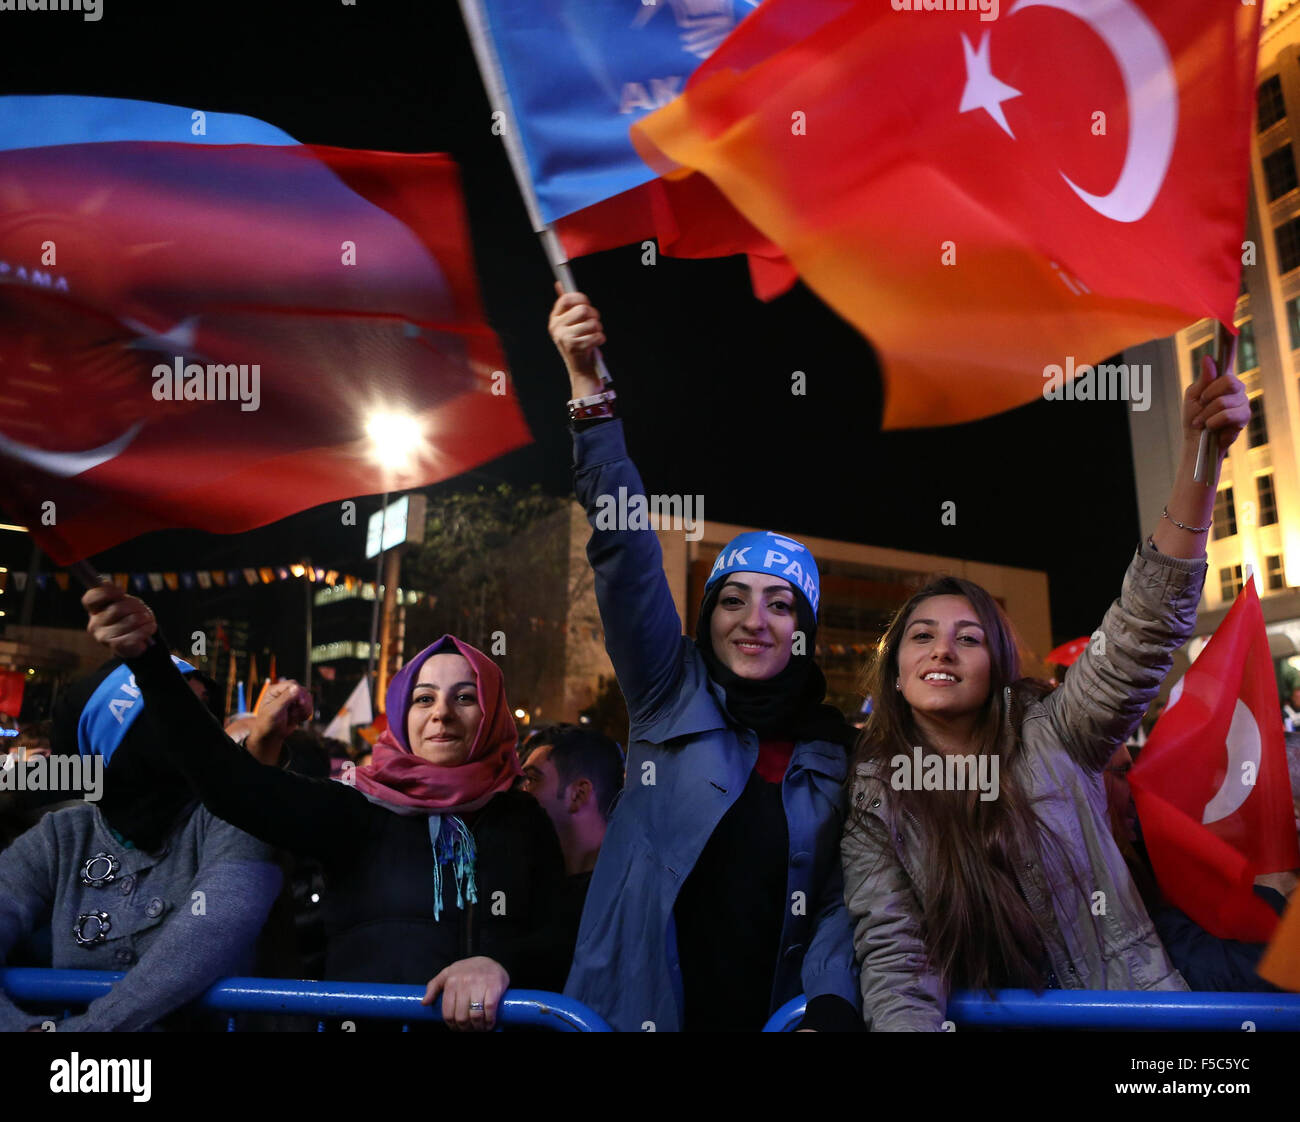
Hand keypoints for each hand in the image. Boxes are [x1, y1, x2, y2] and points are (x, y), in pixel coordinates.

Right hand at [82, 583, 155, 658]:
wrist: (137, 640)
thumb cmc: (130, 616)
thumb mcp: (124, 601)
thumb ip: (116, 594)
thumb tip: (109, 584)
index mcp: (95, 610)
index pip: (91, 598)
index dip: (106, 592)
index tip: (121, 591)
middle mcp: (95, 624)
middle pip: (118, 608)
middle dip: (136, 607)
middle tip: (143, 611)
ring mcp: (103, 637)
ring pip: (131, 621)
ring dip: (146, 619)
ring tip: (147, 621)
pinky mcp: (116, 647)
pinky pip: (135, 636)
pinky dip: (146, 630)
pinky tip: (148, 630)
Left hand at [247, 681, 311, 764]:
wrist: (271, 736)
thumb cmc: (267, 724)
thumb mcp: (274, 711)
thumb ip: (285, 698)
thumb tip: (296, 687)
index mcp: (275, 690)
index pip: (292, 684)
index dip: (299, 693)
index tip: (300, 703)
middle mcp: (284, 692)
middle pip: (302, 690)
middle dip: (302, 702)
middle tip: (296, 713)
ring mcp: (292, 699)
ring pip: (307, 698)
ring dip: (304, 709)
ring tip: (294, 717)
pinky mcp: (298, 706)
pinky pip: (309, 706)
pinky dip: (306, 713)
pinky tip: (297, 719)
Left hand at [422, 956, 508, 1031]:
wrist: (490, 959)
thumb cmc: (467, 970)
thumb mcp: (447, 973)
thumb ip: (433, 987)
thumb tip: (424, 1003)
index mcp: (451, 981)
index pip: (448, 1012)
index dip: (452, 1025)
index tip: (457, 1028)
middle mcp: (465, 982)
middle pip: (461, 1017)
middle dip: (465, 1028)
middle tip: (468, 1029)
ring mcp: (480, 984)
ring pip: (475, 1015)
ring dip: (477, 1027)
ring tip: (479, 1028)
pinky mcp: (494, 986)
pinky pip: (489, 1009)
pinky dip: (489, 1020)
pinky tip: (489, 1023)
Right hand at [548, 282, 605, 397]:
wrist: (581, 373)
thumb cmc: (579, 347)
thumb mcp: (571, 325)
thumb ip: (567, 305)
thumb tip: (560, 284)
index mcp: (555, 320)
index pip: (566, 299)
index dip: (580, 298)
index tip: (587, 304)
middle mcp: (556, 328)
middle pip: (582, 309)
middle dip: (594, 316)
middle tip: (594, 325)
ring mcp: (564, 338)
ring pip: (592, 322)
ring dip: (598, 329)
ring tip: (594, 336)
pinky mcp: (575, 347)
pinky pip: (596, 335)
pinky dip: (600, 339)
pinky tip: (596, 344)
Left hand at [1184, 349, 1248, 452]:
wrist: (1196, 442)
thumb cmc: (1194, 418)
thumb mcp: (1193, 396)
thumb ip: (1203, 379)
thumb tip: (1207, 358)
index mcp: (1221, 378)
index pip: (1228, 355)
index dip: (1230, 341)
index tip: (1231, 325)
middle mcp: (1236, 387)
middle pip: (1227, 381)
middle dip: (1208, 396)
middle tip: (1200, 406)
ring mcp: (1242, 401)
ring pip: (1224, 400)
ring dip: (1207, 413)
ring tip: (1203, 420)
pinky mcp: (1244, 416)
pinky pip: (1227, 414)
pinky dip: (1212, 422)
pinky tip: (1210, 427)